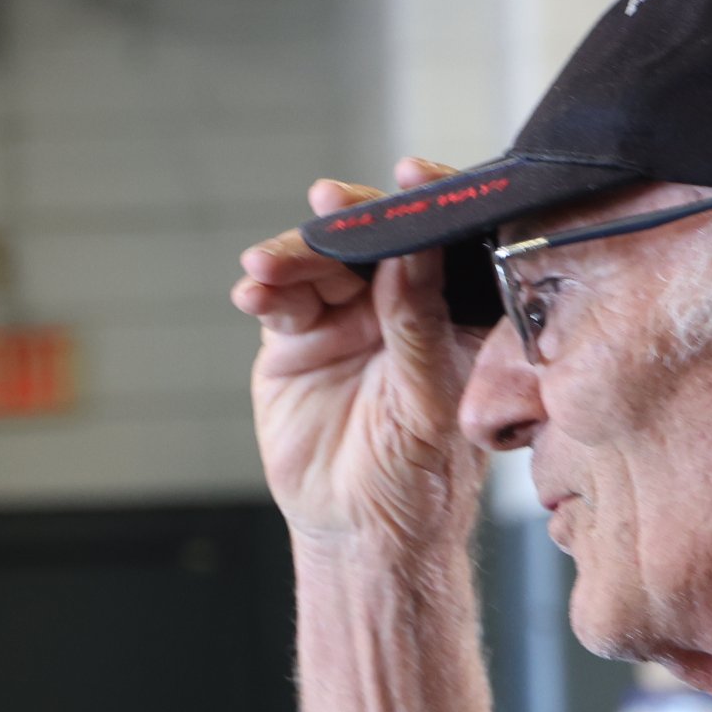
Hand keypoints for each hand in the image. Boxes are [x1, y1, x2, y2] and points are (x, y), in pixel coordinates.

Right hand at [233, 166, 490, 549]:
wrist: (358, 534)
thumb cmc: (416, 480)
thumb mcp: (426, 401)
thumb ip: (417, 323)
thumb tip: (412, 250)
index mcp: (456, 313)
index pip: (448, 239)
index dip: (431, 202)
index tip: (411, 178)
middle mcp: (402, 305)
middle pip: (377, 238)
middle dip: (351, 218)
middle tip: (329, 206)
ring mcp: (348, 318)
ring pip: (322, 262)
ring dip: (294, 256)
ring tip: (268, 269)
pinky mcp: (298, 339)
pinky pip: (282, 298)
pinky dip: (266, 289)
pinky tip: (255, 291)